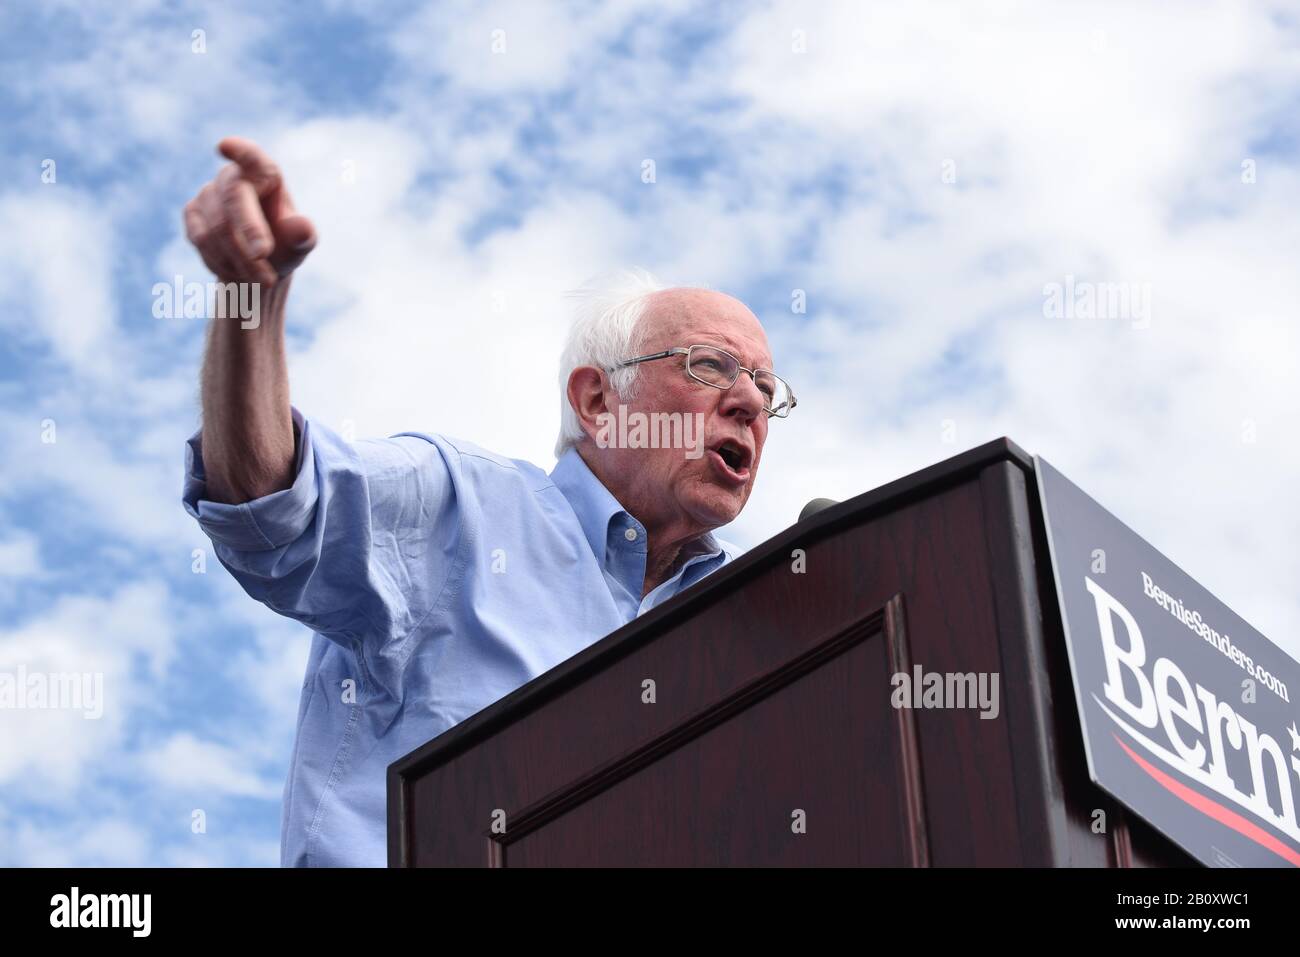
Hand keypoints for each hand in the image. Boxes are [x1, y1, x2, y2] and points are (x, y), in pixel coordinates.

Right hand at [183, 136, 316, 287]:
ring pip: (216, 227)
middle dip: (250, 237)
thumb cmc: (284, 246)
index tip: (224, 146)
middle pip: (233, 200)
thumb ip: (302, 235)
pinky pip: (201, 239)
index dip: (239, 151)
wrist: (258, 266)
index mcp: (265, 174)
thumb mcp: (299, 244)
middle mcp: (233, 176)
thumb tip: (303, 227)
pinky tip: (238, 271)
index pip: (251, 157)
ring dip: (240, 261)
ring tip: (262, 280)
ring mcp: (209, 192)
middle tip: (268, 275)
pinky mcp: (191, 212)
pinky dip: (222, 261)